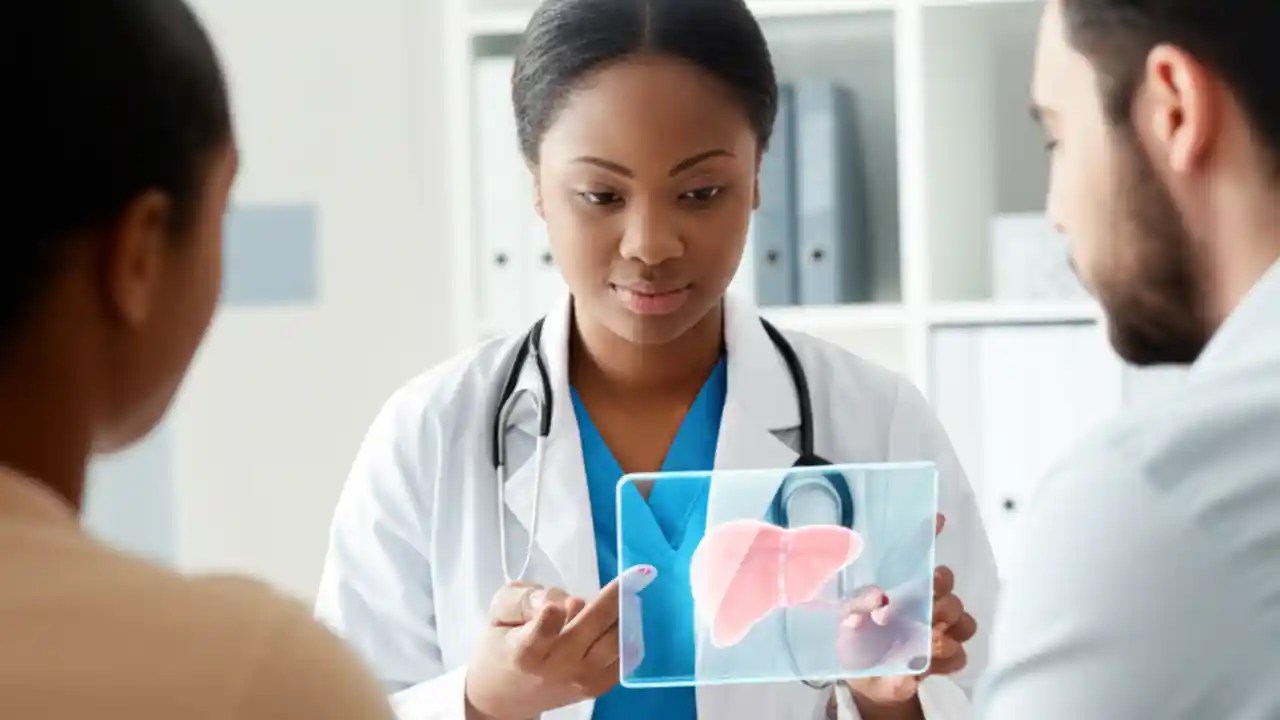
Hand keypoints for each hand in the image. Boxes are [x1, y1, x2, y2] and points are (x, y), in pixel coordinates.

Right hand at [464, 567, 653, 719]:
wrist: (506, 695)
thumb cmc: (501, 645)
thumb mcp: (498, 613)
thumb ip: (522, 599)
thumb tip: (560, 601)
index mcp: (524, 651)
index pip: (540, 634)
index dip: (548, 619)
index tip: (555, 605)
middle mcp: (556, 667)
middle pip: (591, 628)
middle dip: (612, 599)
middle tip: (632, 578)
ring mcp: (580, 679)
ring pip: (615, 641)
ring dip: (623, 615)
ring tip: (627, 595)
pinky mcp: (596, 687)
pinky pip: (624, 658)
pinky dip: (628, 636)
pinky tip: (626, 618)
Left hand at [840, 515, 976, 717]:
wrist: (865, 680)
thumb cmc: (857, 641)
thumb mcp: (847, 620)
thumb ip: (859, 605)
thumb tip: (881, 598)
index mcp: (900, 586)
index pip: (918, 553)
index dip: (929, 533)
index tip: (937, 518)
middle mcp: (923, 601)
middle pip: (945, 582)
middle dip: (939, 588)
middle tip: (924, 603)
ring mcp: (939, 628)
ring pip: (962, 617)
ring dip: (947, 624)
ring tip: (926, 637)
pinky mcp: (945, 657)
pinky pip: (961, 653)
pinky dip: (947, 657)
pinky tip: (927, 664)